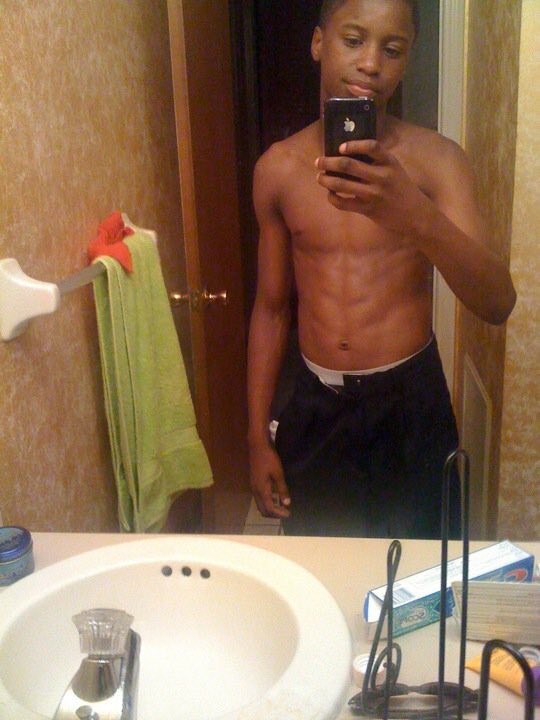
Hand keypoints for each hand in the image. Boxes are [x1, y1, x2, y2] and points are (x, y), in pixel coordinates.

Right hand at [249, 442, 290, 518]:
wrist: (257, 446)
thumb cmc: (269, 458)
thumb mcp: (278, 473)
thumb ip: (282, 489)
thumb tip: (287, 503)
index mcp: (261, 489)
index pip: (269, 508)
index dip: (279, 513)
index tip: (289, 514)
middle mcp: (255, 490)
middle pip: (262, 509)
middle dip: (273, 514)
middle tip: (285, 513)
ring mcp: (253, 486)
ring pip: (260, 504)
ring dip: (269, 508)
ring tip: (280, 507)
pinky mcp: (253, 482)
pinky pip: (259, 498)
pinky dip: (266, 502)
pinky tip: (274, 497)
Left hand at [316, 140, 432, 237]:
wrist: (416, 215)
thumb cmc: (403, 191)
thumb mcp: (395, 171)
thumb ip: (377, 164)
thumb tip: (349, 157)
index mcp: (390, 163)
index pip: (371, 146)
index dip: (353, 144)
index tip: (340, 147)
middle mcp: (381, 176)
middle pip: (348, 165)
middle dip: (329, 162)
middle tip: (319, 161)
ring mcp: (374, 194)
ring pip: (342, 185)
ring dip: (326, 180)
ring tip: (320, 177)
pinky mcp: (368, 209)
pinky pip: (344, 204)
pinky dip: (333, 198)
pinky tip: (330, 195)